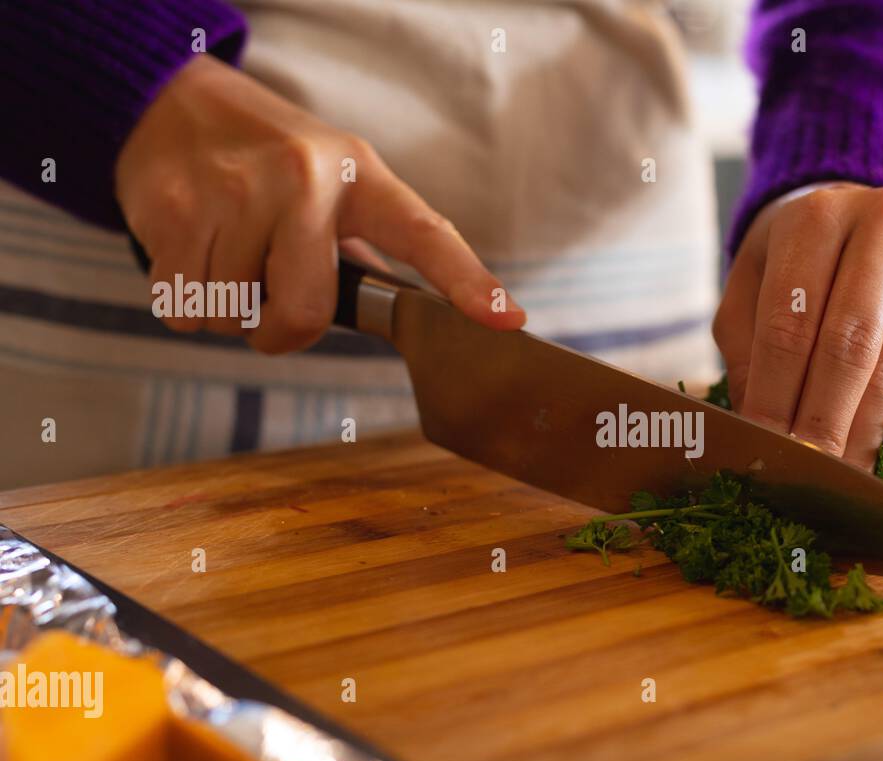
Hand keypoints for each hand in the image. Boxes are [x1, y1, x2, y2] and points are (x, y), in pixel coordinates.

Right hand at [115, 54, 523, 352]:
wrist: (171, 100)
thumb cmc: (270, 161)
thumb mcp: (335, 182)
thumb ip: (373, 244)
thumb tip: (423, 317)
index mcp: (360, 177)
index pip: (426, 234)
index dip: (469, 283)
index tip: (507, 320)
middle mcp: (303, 179)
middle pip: (302, 313)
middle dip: (280, 333)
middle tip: (271, 304)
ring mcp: (235, 191)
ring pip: (234, 316)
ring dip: (227, 310)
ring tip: (229, 254)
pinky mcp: (173, 209)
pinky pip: (184, 308)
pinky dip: (185, 301)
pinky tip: (194, 252)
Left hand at [714, 183, 882, 486]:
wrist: (857, 210)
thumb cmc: (792, 257)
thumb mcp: (751, 281)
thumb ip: (746, 346)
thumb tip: (758, 424)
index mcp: (818, 219)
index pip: (792, 319)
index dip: (774, 388)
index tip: (761, 440)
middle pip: (850, 344)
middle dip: (823, 418)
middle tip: (803, 470)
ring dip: (865, 433)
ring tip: (838, 478)